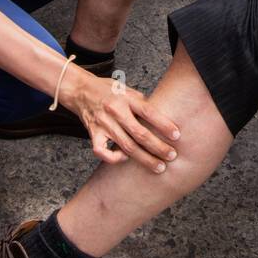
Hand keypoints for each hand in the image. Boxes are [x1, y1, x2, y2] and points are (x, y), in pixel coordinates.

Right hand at [62, 67, 180, 173]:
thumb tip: (165, 118)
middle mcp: (115, 111)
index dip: (163, 124)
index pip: (148, 112)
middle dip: (158, 147)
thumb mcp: (128, 90)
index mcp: (126, 98)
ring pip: (126, 146)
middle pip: (139, 133)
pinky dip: (114, 159)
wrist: (80, 90)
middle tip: (172, 156)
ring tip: (159, 167)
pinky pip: (102, 152)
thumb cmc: (109, 90)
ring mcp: (103, 123)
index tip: (177, 135)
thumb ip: (143, 103)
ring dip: (144, 159)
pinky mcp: (93, 133)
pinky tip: (125, 160)